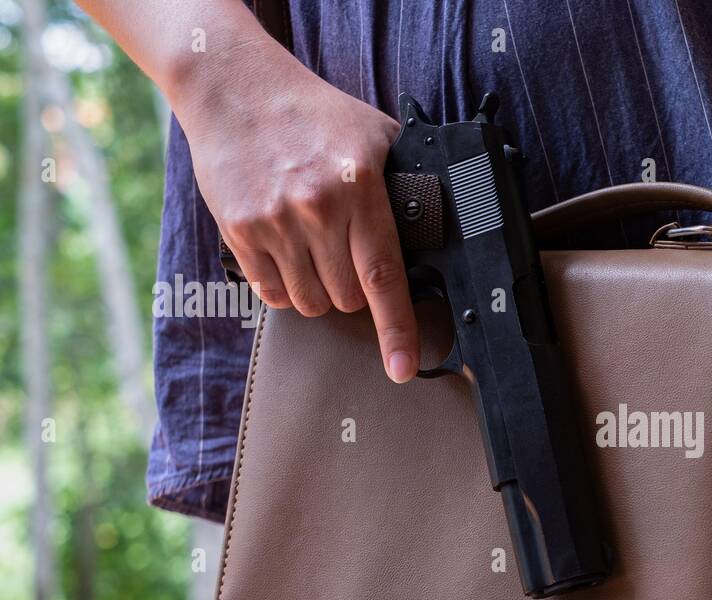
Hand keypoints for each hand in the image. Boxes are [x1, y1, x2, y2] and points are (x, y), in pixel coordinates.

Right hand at [172, 36, 417, 381]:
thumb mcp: (376, 135)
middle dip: (355, 290)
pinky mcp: (239, 230)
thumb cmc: (314, 113)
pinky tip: (288, 252)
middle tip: (348, 255)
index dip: (397, 329)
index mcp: (358, 189)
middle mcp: (316, 209)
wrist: (236, 86)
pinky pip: (271, 292)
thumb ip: (408, 182)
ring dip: (320, 291)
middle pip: (347, 298)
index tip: (404, 367)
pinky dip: (285, 286)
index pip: (384, 275)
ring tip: (316, 249)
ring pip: (310, 303)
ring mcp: (274, 222)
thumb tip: (442, 229)